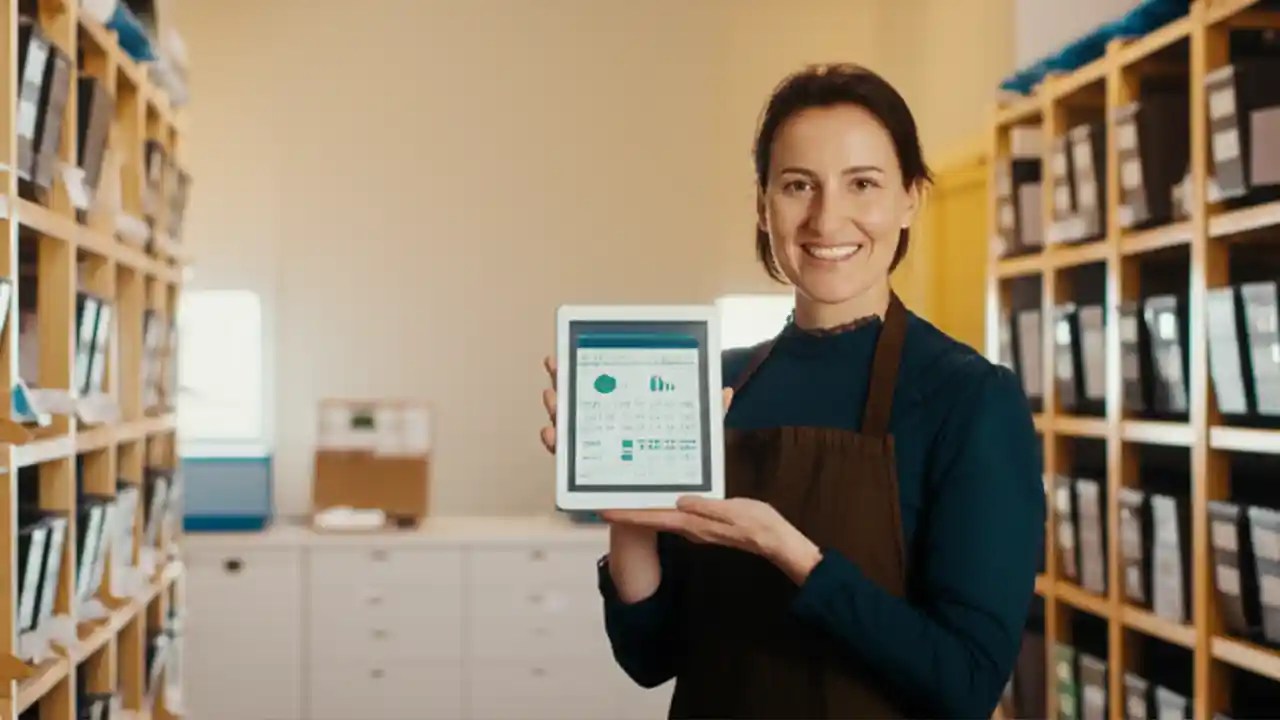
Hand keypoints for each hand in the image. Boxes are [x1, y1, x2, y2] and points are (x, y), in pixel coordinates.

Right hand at [539, 355, 733, 453]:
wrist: (657, 508)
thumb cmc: (670, 468)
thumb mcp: (691, 440)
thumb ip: (704, 417)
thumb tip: (723, 391)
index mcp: (624, 411)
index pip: (603, 383)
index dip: (585, 367)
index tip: (573, 350)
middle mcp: (602, 425)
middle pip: (578, 397)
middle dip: (563, 380)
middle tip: (556, 366)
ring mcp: (591, 446)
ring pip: (566, 422)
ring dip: (555, 408)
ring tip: (553, 398)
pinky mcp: (585, 471)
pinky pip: (565, 457)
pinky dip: (555, 444)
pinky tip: (552, 435)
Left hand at [601, 496, 823, 584]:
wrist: (775, 541)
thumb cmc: (758, 525)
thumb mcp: (734, 511)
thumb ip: (707, 507)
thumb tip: (680, 501)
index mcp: (694, 524)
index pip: (655, 518)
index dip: (630, 514)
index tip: (606, 510)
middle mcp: (691, 528)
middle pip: (654, 518)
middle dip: (631, 509)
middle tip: (607, 498)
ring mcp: (698, 528)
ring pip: (663, 516)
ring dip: (645, 507)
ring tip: (627, 495)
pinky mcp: (706, 524)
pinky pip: (677, 514)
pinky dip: (663, 506)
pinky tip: (662, 497)